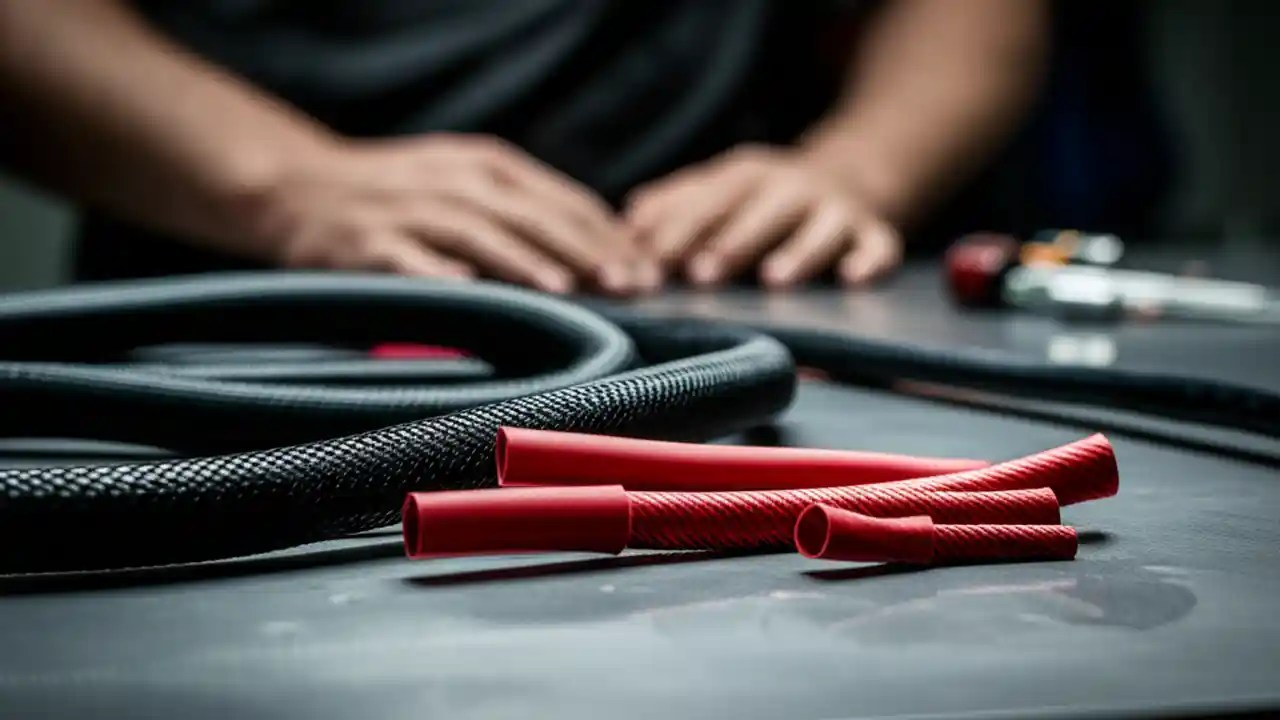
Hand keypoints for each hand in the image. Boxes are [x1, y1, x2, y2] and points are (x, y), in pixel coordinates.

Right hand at [255, 134, 640, 293]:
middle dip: (584, 251)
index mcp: (484, 165)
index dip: (608, 235)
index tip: (650, 269)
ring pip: (477, 234)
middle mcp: (452, 182)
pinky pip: (408, 261)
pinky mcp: (365, 245)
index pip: (561, 199)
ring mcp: (408, 212)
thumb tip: (600, 255)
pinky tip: (470, 294)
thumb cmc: (400, 194)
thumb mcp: (464, 184)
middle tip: (630, 284)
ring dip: (523, 262)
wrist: (297, 187)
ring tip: (566, 290)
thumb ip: (524, 212)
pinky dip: (439, 275)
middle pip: (530, 214)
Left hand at [626, 145, 902, 288]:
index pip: (710, 200)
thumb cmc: (759, 199)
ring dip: (798, 252)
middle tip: (701, 274)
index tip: (651, 262)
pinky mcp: (875, 232)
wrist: (847, 179)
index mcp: (747, 175)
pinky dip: (869, 260)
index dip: (680, 230)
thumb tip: (625, 225)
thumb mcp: (718, 191)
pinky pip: (878, 246)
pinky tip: (852, 280)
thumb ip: (673, 206)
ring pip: (820, 227)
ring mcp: (837, 209)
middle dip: (732, 240)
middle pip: (762, 210)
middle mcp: (794, 186)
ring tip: (772, 281)